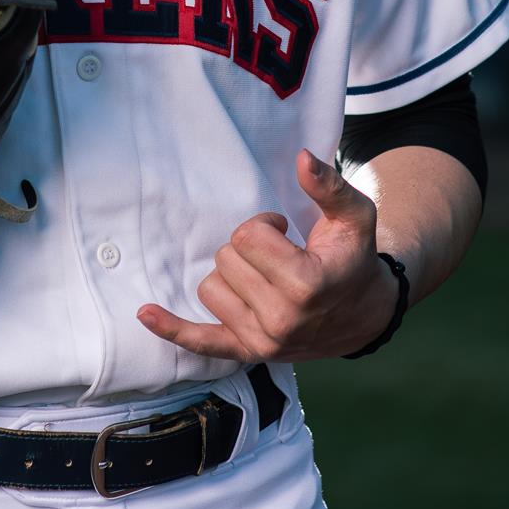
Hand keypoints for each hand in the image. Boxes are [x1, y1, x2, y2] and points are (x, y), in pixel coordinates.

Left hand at [136, 149, 396, 362]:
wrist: (362, 315)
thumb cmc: (353, 258)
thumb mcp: (355, 216)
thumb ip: (328, 186)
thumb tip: (302, 157)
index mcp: (308, 284)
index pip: (248, 236)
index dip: (265, 224)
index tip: (285, 232)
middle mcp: (283, 319)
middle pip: (226, 258)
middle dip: (248, 248)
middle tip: (279, 255)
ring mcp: (263, 341)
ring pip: (209, 287)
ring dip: (231, 275)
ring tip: (265, 277)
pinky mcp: (247, 351)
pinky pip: (200, 341)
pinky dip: (172, 329)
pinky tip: (146, 313)